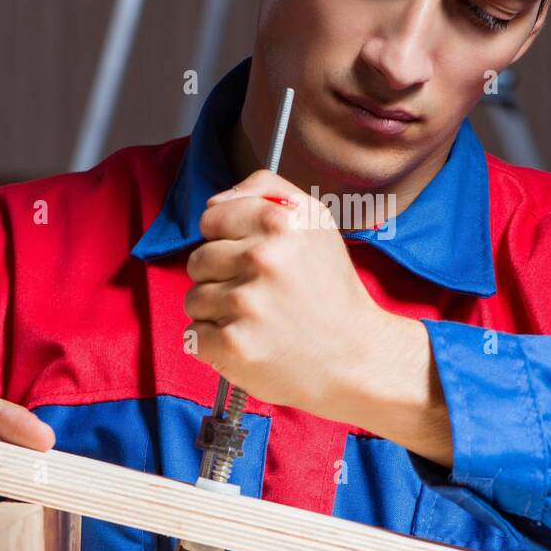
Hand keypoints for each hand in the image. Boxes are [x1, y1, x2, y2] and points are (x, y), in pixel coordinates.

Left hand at [183, 170, 394, 416]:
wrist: (356, 358)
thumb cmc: (332, 291)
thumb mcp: (316, 223)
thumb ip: (267, 192)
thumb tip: (213, 203)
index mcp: (282, 223)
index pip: (211, 219)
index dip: (225, 240)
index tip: (248, 258)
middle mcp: (263, 258)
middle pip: (198, 260)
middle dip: (221, 278)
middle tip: (260, 294)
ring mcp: (247, 303)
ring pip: (194, 299)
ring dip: (218, 313)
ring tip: (258, 320)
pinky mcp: (234, 344)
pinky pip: (194, 336)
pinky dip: (215, 345)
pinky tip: (250, 343)